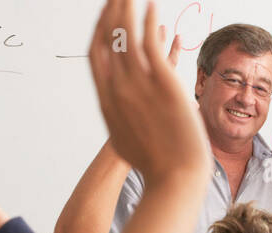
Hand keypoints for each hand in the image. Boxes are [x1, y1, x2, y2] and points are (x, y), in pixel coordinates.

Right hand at [89, 0, 207, 187]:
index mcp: (107, 100)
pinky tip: (152, 6)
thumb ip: (120, 119)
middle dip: (110, 10)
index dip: (100, 30)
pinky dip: (148, 19)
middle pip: (108, 38)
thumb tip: (119, 113)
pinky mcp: (162, 82)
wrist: (175, 177)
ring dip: (126, 7)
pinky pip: (149, 41)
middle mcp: (117, 88)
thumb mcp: (126, 139)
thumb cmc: (156, 164)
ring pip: (126, 34)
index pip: (96, 54)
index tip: (107, 14)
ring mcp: (138, 84)